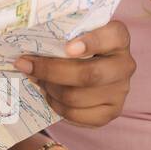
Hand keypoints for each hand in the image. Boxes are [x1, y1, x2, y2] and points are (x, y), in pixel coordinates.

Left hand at [14, 20, 134, 126]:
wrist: (86, 70)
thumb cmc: (71, 45)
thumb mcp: (69, 34)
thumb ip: (56, 36)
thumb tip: (26, 53)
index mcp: (117, 38)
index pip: (113, 36)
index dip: (91, 42)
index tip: (68, 48)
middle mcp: (125, 64)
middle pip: (88, 74)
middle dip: (51, 71)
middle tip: (25, 65)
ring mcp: (121, 90)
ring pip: (77, 96)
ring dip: (49, 89)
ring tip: (37, 80)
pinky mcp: (112, 111)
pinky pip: (78, 115)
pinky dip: (57, 106)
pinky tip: (50, 95)